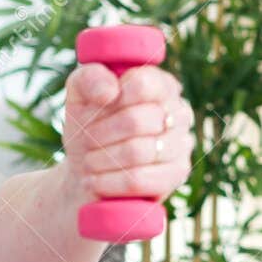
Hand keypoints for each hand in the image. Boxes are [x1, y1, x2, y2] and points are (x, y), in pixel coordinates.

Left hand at [60, 57, 194, 209]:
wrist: (86, 173)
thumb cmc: (88, 129)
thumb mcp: (79, 96)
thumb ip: (89, 79)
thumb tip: (110, 91)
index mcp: (160, 84)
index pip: (142, 83)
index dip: (111, 101)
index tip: (93, 112)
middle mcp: (178, 111)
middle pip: (135, 120)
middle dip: (99, 134)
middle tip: (85, 142)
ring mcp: (181, 144)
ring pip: (137, 151)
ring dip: (100, 159)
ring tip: (88, 162)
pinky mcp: (176, 175)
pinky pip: (137, 179)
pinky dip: (107, 181)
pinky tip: (93, 180)